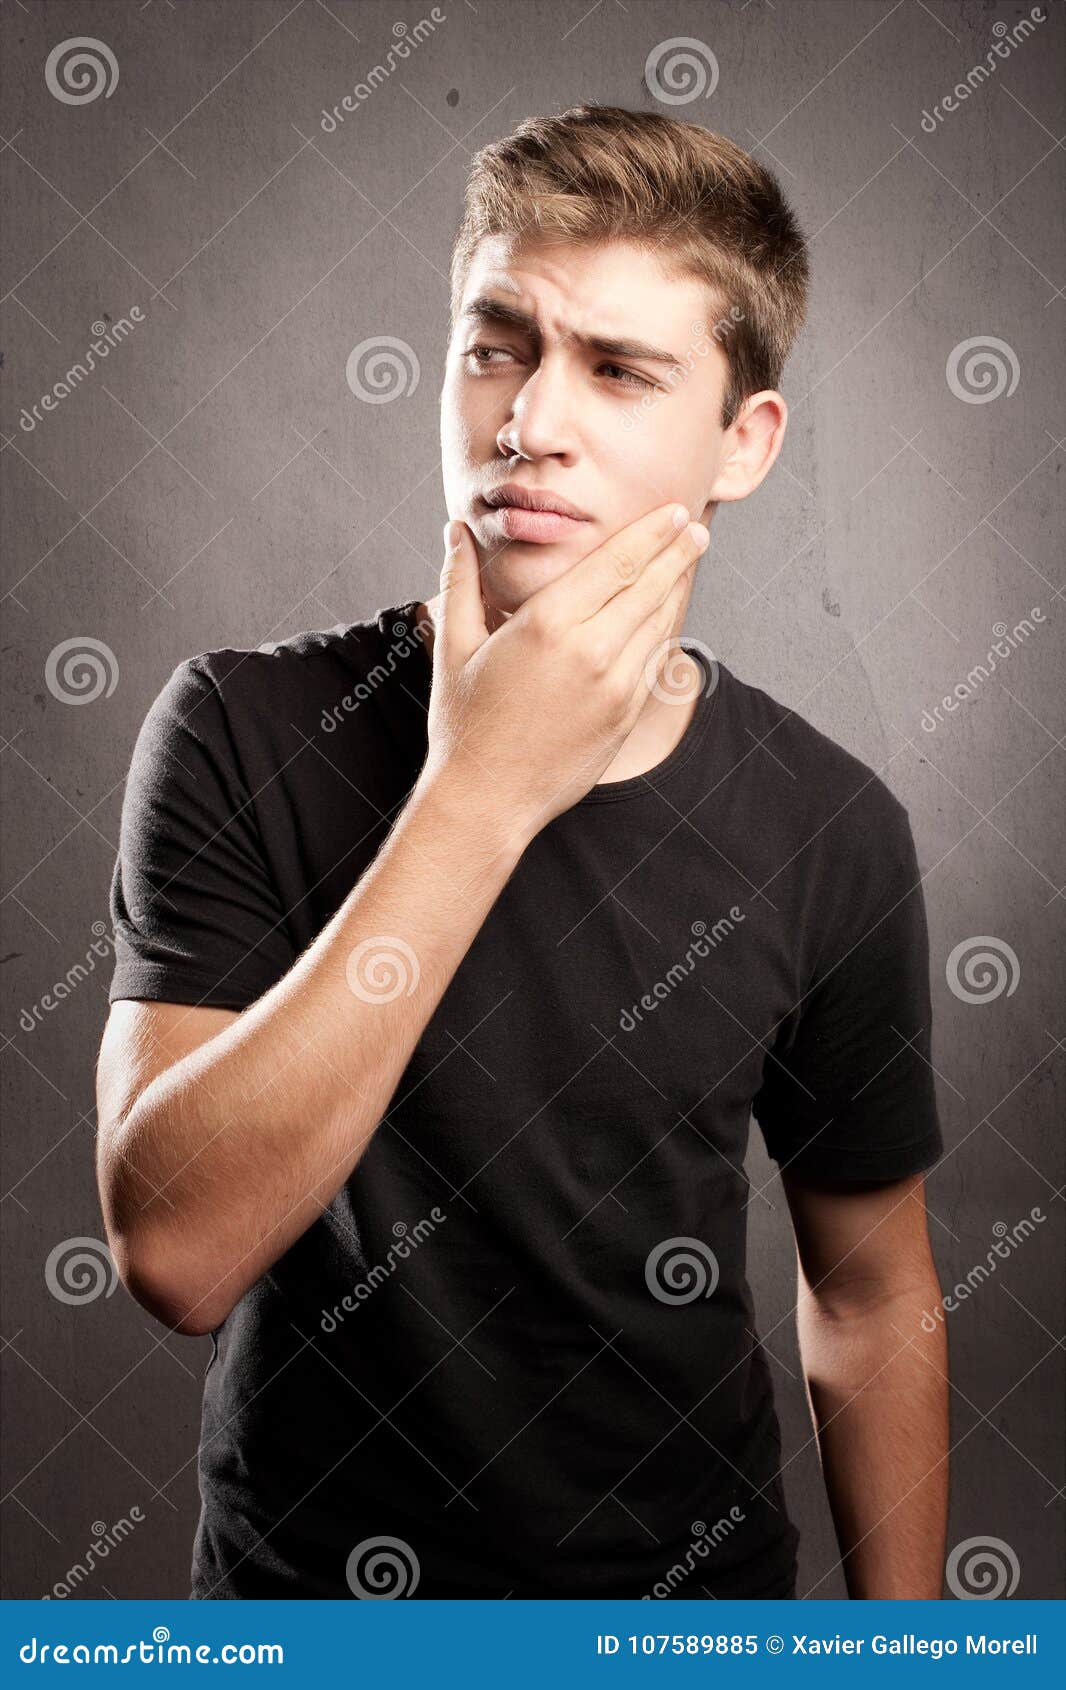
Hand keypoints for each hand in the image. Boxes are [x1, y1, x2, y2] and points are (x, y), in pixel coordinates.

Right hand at [420, 502, 708, 844]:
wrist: (487, 800)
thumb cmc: (463, 723)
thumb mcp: (453, 646)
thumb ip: (460, 582)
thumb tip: (456, 531)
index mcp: (548, 624)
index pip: (617, 562)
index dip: (651, 533)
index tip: (672, 511)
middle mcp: (590, 650)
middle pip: (649, 585)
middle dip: (677, 551)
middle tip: (695, 526)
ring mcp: (615, 686)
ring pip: (661, 622)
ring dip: (679, 587)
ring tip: (690, 560)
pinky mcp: (626, 715)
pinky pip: (657, 660)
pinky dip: (670, 630)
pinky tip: (671, 613)